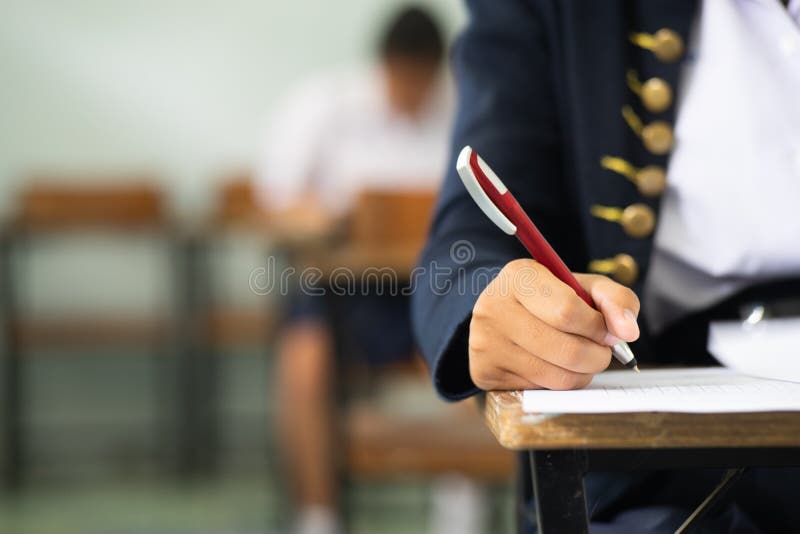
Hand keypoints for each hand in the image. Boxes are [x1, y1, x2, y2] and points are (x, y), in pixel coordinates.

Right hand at [468, 259, 640, 390]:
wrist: (500, 315)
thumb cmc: (548, 299)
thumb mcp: (582, 286)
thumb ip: (615, 299)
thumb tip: (628, 332)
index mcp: (518, 276)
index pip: (568, 311)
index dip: (598, 327)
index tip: (608, 331)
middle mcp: (494, 307)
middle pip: (568, 350)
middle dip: (598, 355)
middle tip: (601, 349)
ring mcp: (486, 342)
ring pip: (558, 377)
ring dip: (584, 373)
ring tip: (580, 358)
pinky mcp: (484, 371)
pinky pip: (542, 391)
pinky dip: (560, 383)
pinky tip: (555, 366)